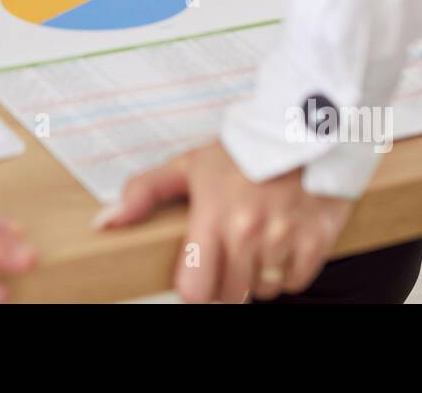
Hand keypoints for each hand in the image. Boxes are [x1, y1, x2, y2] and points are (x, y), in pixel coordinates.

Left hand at [97, 142, 351, 302]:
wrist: (303, 126)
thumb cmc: (241, 149)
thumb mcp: (188, 164)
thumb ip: (144, 192)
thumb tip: (103, 223)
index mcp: (212, 216)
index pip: (196, 290)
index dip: (196, 287)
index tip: (201, 273)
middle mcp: (248, 231)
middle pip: (231, 295)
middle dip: (228, 281)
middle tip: (231, 254)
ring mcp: (284, 237)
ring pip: (264, 290)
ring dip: (258, 276)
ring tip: (257, 243)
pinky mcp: (318, 239)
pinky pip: (296, 282)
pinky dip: (289, 272)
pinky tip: (282, 244)